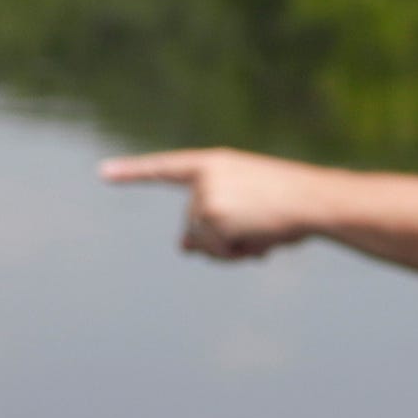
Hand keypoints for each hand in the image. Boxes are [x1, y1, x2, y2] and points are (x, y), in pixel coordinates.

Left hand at [100, 148, 317, 259]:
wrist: (315, 200)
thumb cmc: (289, 203)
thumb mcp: (247, 206)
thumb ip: (213, 219)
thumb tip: (181, 248)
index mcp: (213, 163)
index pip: (166, 168)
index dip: (133, 172)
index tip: (102, 172)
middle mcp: (204, 177)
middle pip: (191, 224)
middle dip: (217, 239)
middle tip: (256, 231)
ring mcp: (205, 196)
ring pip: (201, 241)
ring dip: (230, 248)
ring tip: (262, 232)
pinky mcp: (211, 217)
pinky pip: (214, 250)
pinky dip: (235, 253)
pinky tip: (259, 240)